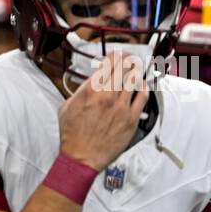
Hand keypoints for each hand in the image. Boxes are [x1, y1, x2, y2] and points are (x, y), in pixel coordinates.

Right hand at [57, 52, 149, 169]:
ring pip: (135, 81)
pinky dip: (143, 88)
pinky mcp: (132, 119)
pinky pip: (143, 97)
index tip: (117, 54)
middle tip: (129, 58)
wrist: (82, 156)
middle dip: (128, 60)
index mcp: (90, 90)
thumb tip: (89, 82)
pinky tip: (142, 85)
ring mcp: (122, 107)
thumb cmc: (73, 134)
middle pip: (125, 68)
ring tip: (136, 68)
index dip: (115, 55)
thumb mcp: (66, 106)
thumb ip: (79, 91)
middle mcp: (108, 96)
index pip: (108, 63)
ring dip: (136, 71)